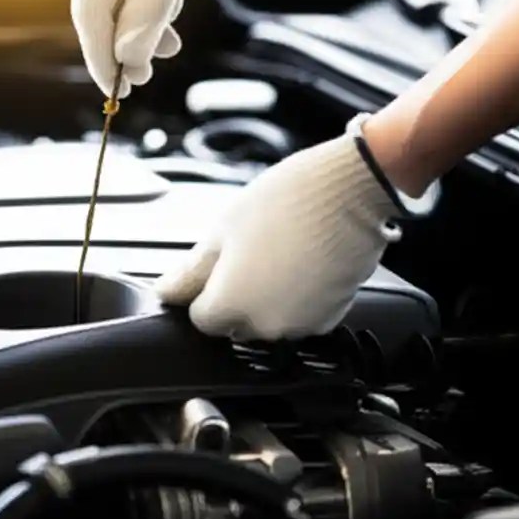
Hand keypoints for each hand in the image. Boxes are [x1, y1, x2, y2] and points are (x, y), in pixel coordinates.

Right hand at [68, 0, 268, 97]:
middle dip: (123, 45)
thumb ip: (146, 15)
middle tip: (145, 79)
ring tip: (171, 46)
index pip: (88, 17)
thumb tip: (126, 61)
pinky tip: (170, 6)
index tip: (115, 92)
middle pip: (99, 9)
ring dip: (141, 24)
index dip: (100, 58)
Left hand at [152, 121, 403, 340]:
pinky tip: (301, 263)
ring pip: (268, 322)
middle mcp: (265, 325)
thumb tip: (167, 292)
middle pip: (234, 325)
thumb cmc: (287, 201)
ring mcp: (301, 325)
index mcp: (231, 304)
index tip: (214, 270)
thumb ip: (192, 270)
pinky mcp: (331, 318)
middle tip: (248, 253)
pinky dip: (297, 298)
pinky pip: (300, 316)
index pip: (201, 320)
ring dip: (266, 298)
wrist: (351, 192)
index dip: (203, 294)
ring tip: (277, 253)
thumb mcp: (224, 228)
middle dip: (235, 297)